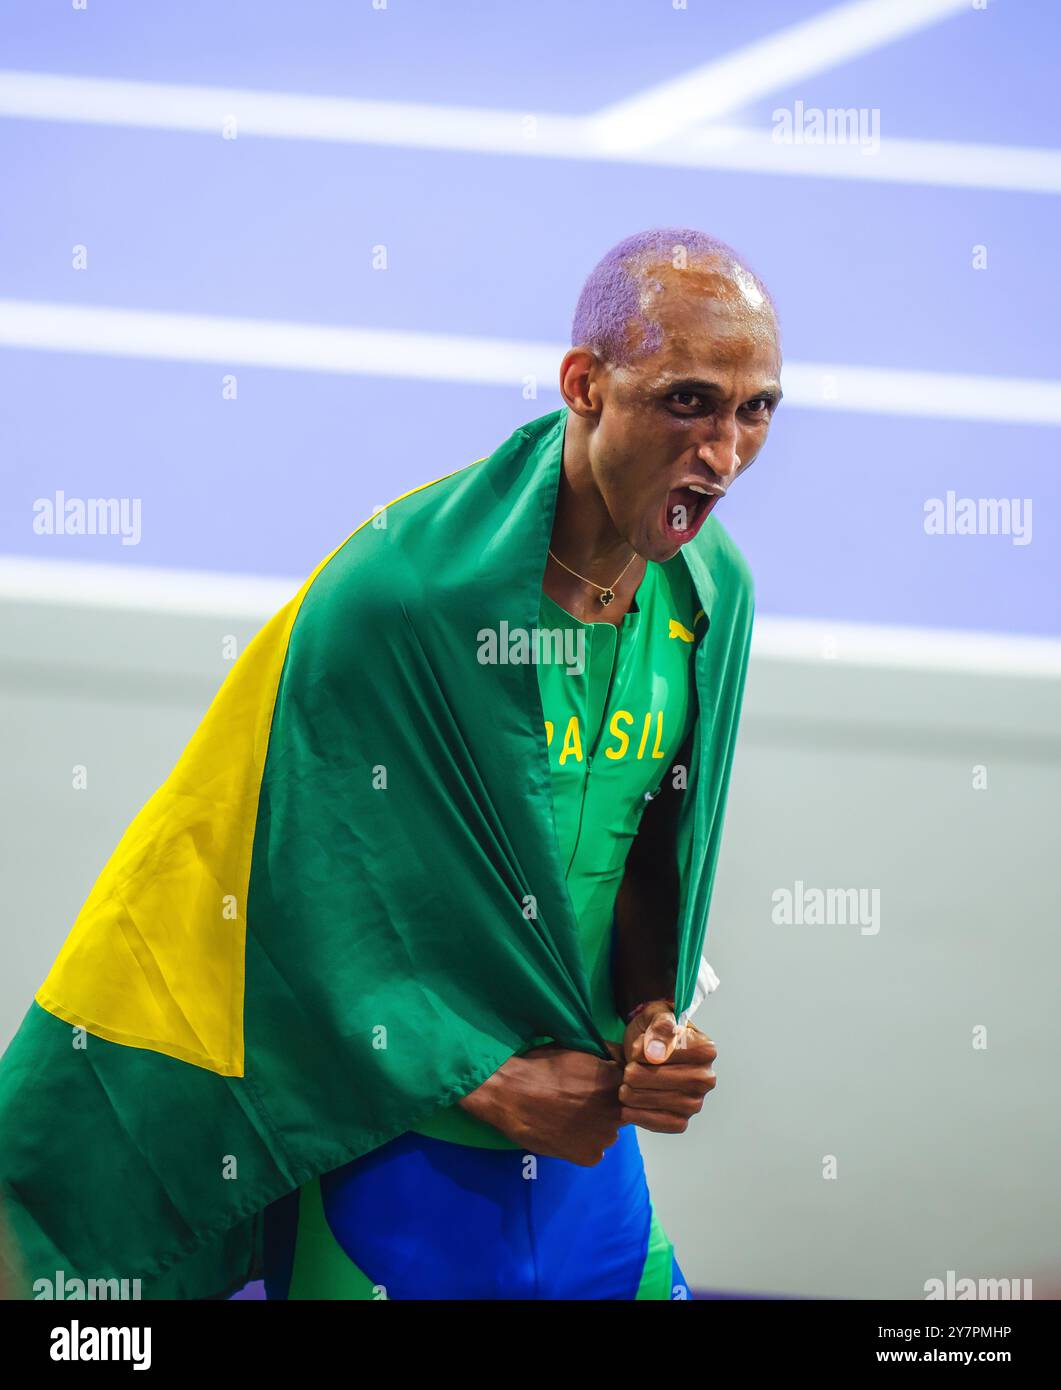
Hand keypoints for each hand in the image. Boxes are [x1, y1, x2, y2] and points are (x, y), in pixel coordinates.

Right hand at [458, 1044, 622, 1165]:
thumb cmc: (540, 1066)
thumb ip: (604, 1056)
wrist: (510, 1094)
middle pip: (619, 1109)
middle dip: (605, 1106)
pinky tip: (563, 1132)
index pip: (627, 1084)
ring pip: (606, 1132)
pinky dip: (581, 1143)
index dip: (610, 1084)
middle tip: (578, 1101)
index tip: (594, 1084)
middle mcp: (617, 1110)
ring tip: (568, 1118)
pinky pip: (592, 1150)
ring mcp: (605, 1137)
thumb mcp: (577, 1050)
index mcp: (616, 1080)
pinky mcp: (590, 1156)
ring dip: (594, 1126)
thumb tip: (618, 1056)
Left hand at [619, 1000, 716, 1133]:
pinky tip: (627, 1104)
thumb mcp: (655, 1015)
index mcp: (706, 1050)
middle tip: (628, 1068)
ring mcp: (696, 1102)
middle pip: (662, 1079)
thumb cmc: (654, 1031)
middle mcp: (706, 1078)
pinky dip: (637, 1115)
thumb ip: (659, 1026)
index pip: (667, 1054)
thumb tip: (656, 1052)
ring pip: (657, 1102)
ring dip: (632, 1093)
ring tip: (625, 1084)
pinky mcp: (682, 1121)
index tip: (637, 1048)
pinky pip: (659, 1124)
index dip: (643, 1051)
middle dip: (636, 1073)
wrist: (647, 1050)